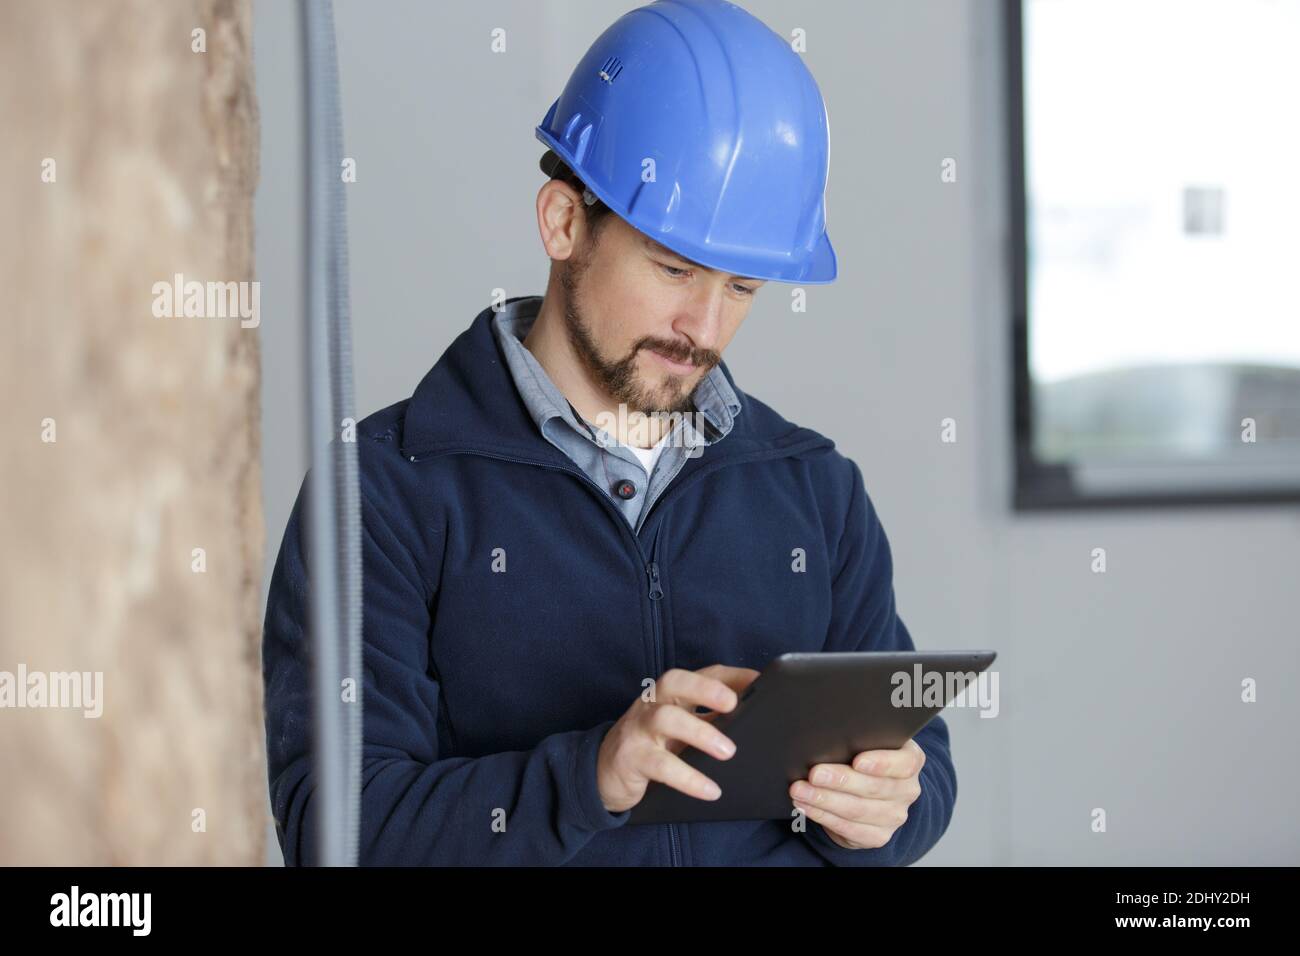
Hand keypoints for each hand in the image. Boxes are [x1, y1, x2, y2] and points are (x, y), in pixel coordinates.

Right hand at [596, 665, 760, 813]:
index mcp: (669, 694)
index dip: (730, 676)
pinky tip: (710, 790)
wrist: (603, 773)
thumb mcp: (679, 728)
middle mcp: (652, 704)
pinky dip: (688, 778)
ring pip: (666, 718)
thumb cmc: (651, 746)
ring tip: (728, 751)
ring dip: (700, 732)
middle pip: (675, 682)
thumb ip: (708, 719)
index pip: (702, 673)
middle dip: (705, 688)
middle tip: (734, 703)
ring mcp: (639, 729)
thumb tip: (754, 721)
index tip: (759, 682)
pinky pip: (661, 765)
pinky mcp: (631, 758)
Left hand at [789, 738, 925, 849]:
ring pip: (857, 809)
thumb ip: (859, 738)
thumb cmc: (867, 756)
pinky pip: (848, 828)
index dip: (881, 763)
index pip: (904, 763)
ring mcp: (895, 816)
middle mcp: (907, 790)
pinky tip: (805, 806)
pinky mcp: (878, 836)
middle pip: (874, 787)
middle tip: (814, 774)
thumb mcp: (869, 742)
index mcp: (911, 760)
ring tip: (800, 790)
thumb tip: (828, 736)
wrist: (875, 793)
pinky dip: (822, 815)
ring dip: (824, 800)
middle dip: (840, 780)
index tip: (858, 761)